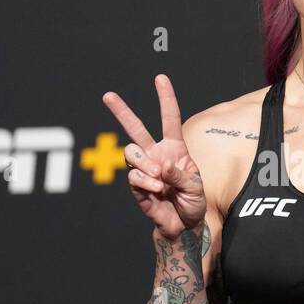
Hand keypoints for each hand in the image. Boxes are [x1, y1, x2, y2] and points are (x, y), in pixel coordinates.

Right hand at [102, 74, 205, 238]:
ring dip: (146, 164)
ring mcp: (144, 168)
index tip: (160, 78)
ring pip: (131, 152)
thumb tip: (159, 166)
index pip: (169, 119)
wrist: (182, 225)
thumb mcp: (195, 186)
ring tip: (160, 180)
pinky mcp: (136, 184)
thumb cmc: (192, 202)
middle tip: (108, 96)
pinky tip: (156, 190)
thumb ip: (179, 174)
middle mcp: (156, 154)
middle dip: (121, 111)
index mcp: (175, 148)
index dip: (165, 98)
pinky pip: (133, 176)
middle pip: (136, 128)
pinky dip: (146, 182)